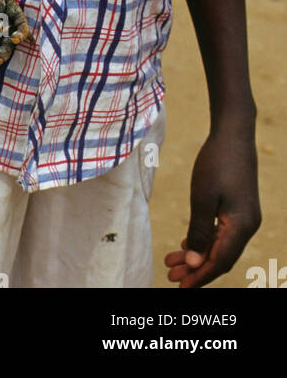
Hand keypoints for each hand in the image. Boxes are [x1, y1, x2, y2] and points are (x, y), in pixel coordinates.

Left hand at [164, 129, 260, 286]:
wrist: (233, 134)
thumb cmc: (216, 162)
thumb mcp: (202, 198)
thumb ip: (199, 232)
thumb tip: (195, 263)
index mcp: (241, 227)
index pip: (220, 262)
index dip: (199, 277)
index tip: (179, 285)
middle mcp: (248, 227)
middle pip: (221, 258)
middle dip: (196, 269)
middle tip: (171, 275)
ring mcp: (245, 218)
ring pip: (221, 246)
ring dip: (198, 255)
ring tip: (172, 260)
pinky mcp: (240, 209)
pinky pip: (222, 233)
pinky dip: (205, 241)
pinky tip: (188, 244)